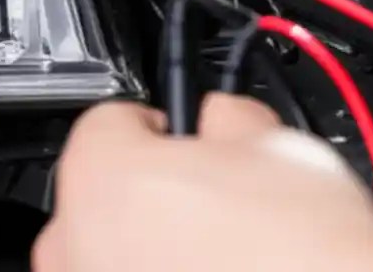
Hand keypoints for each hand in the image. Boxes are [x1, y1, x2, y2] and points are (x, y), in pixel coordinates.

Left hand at [34, 95, 372, 271]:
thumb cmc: (298, 254)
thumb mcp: (278, 148)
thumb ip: (227, 119)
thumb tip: (221, 117)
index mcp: (101, 171)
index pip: (113, 120)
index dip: (163, 126)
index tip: (191, 139)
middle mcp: (74, 235)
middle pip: (109, 187)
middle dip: (157, 187)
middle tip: (216, 198)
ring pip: (112, 242)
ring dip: (153, 238)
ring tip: (222, 248)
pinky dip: (157, 270)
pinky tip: (209, 271)